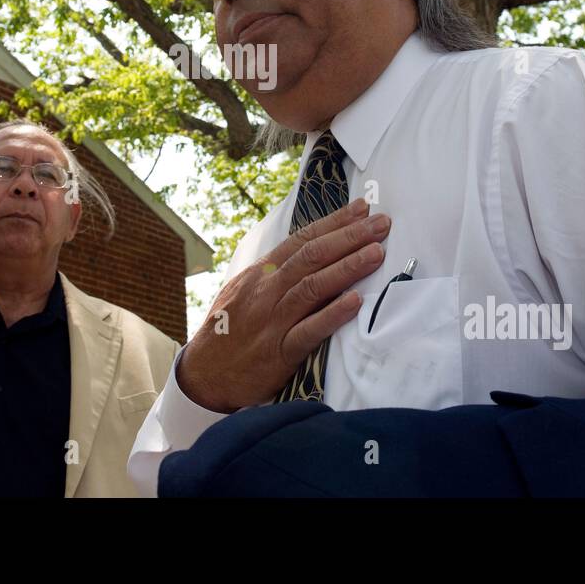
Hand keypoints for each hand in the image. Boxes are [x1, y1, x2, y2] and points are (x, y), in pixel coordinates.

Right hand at [178, 198, 389, 411]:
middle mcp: (266, 290)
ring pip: (313, 286)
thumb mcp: (245, 291)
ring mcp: (272, 320)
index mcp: (261, 273)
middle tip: (382, 223)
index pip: (302, 240)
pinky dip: (332, 315)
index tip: (361, 209)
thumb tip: (310, 252)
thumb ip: (275, 273)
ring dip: (348, 267)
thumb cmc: (229, 330)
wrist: (203, 374)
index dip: (333, 222)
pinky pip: (309, 331)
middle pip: (312, 256)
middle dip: (349, 236)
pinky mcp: (278, 352)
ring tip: (377, 252)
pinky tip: (355, 302)